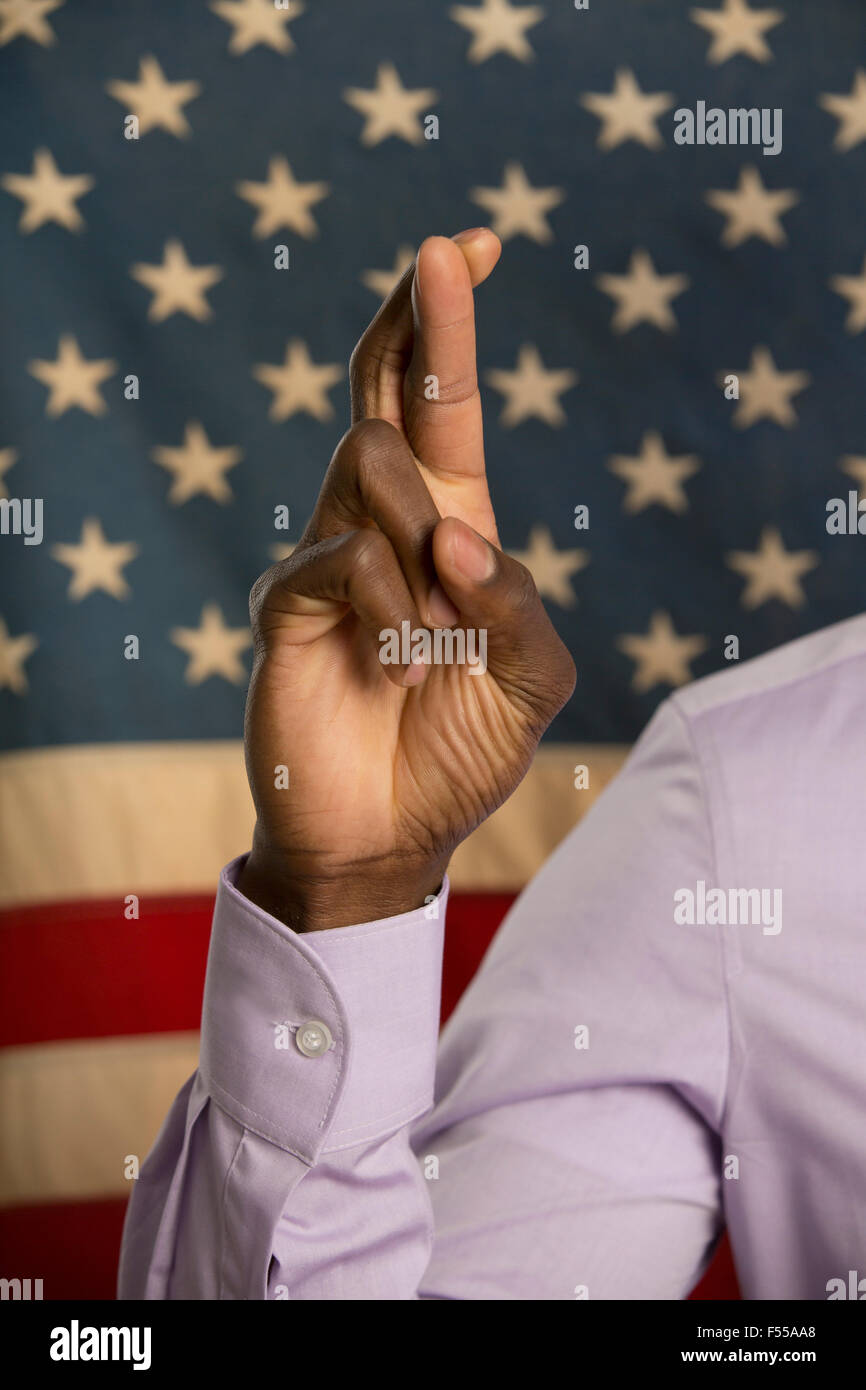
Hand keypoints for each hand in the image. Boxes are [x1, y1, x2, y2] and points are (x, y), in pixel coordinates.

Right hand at [240, 230, 575, 928]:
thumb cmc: (460, 751)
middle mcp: (383, 525)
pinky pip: (346, 555)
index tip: (474, 240)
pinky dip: (393, 610)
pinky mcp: (288, 599)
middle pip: (382, 387)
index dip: (449, 324)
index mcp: (448, 528)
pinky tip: (397, 666)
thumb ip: (517, 603)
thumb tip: (454, 534)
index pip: (440, 405)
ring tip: (433, 632)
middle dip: (421, 314)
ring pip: (370, 460)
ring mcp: (328, 554)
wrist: (389, 835)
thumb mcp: (532, 681)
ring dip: (426, 536)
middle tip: (450, 247)